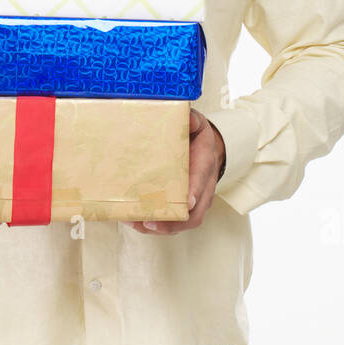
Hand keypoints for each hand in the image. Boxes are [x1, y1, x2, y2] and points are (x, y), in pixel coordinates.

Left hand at [129, 109, 224, 235]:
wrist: (208, 150)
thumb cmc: (197, 138)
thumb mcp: (196, 124)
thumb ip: (190, 120)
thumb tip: (185, 116)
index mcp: (205, 163)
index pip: (201, 180)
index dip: (194, 192)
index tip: (186, 202)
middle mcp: (203, 187)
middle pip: (194, 212)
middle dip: (173, 221)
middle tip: (150, 222)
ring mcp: (196, 200)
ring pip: (184, 222)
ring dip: (161, 227)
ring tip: (137, 224)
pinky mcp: (185, 208)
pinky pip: (175, 222)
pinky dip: (156, 226)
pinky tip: (135, 222)